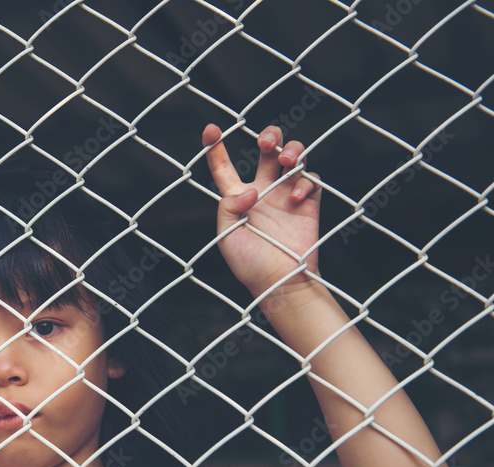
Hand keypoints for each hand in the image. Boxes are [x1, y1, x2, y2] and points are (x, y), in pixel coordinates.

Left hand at [203, 124, 321, 298]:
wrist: (279, 282)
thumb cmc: (248, 263)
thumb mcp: (226, 235)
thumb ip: (229, 207)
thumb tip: (251, 190)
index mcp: (237, 197)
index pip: (223, 167)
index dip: (215, 147)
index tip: (210, 129)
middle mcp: (263, 191)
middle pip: (268, 149)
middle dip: (270, 136)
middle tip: (266, 143)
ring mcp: (286, 195)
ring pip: (294, 156)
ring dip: (292, 149)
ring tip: (286, 160)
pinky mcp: (308, 203)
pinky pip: (310, 180)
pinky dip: (304, 182)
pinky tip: (295, 199)